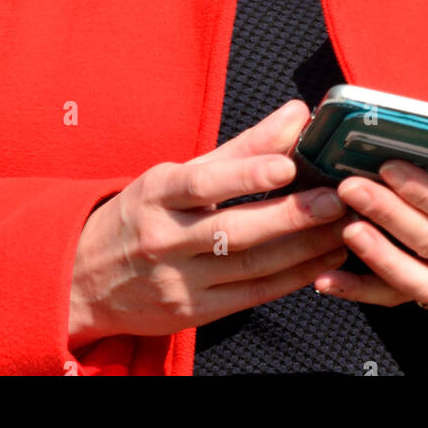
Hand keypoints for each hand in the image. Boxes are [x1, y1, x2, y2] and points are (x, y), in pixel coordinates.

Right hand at [68, 100, 349, 347]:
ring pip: (251, 267)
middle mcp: (165, 238)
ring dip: (304, 248)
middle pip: (235, 230)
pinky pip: (252, 296)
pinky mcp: (194, 314)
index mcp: (158, 194)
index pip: (204, 182)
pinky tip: (322, 260)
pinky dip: (291, 278)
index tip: (288, 164)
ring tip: (342, 226)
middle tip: (336, 200)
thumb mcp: (177, 173)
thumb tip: (296, 114)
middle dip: (291, 216)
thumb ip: (242, 148)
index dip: (247, 173)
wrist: (85, 279)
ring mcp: (179, 281)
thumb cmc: (142, 214)